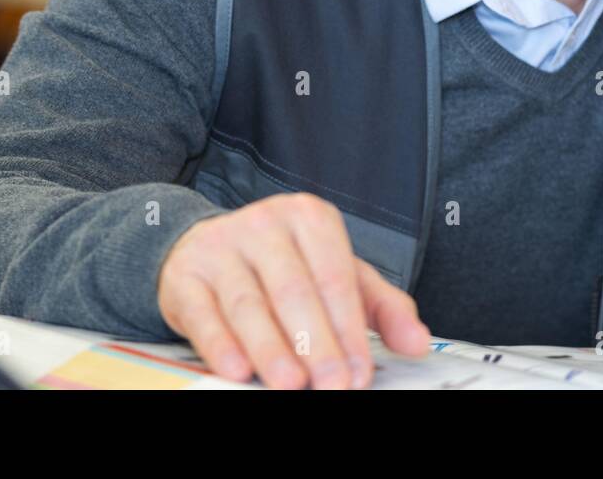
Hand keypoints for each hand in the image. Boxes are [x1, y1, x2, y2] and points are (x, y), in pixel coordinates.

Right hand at [157, 192, 430, 388]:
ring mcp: (221, 246)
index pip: (335, 278)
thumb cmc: (284, 265)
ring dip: (271, 349)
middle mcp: (265, 225)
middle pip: (295, 291)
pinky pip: (204, 313)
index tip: (359, 372)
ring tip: (291, 384)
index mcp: (310, 219)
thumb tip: (417, 342)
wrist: (206, 248)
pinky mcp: (185, 275)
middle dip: (316, 345)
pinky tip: (236, 369)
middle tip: (332, 385)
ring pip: (249, 304)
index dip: (349, 329)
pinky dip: (220, 344)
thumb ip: (381, 307)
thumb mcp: (337, 274)